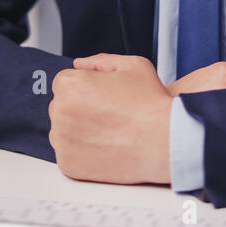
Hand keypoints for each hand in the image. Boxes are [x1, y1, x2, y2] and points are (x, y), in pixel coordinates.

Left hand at [49, 54, 172, 184]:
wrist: (166, 141)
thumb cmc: (151, 103)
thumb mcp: (131, 66)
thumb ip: (100, 61)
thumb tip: (80, 65)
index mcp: (69, 84)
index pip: (65, 84)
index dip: (88, 89)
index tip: (105, 98)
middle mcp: (59, 111)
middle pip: (63, 108)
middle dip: (81, 110)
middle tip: (110, 116)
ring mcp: (62, 141)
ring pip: (64, 132)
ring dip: (80, 132)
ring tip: (110, 132)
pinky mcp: (68, 165)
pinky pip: (70, 155)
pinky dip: (84, 154)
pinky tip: (106, 148)